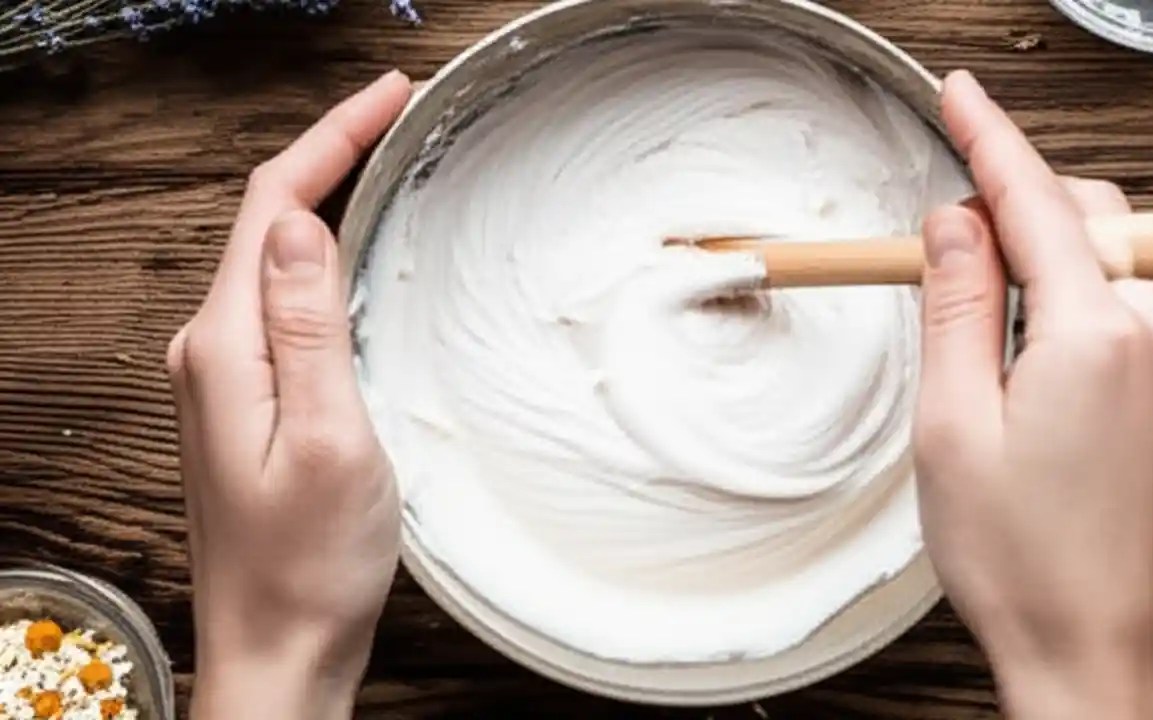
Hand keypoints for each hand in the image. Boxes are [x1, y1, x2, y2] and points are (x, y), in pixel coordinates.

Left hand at [167, 71, 411, 719]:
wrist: (280, 651)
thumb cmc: (310, 565)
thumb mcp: (330, 437)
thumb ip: (307, 325)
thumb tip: (293, 222)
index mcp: (227, 348)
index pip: (271, 205)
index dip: (332, 137)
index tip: (391, 96)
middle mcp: (213, 351)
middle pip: (266, 218)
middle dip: (331, 152)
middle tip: (400, 112)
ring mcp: (227, 377)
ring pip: (273, 257)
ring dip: (326, 198)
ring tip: (384, 159)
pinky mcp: (251, 401)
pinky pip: (282, 302)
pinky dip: (323, 257)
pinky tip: (356, 253)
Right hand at [914, 71, 1152, 719]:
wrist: (1084, 647)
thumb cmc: (1016, 555)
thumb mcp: (952, 421)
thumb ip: (956, 303)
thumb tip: (955, 221)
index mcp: (1095, 337)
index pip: (1034, 201)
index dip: (988, 138)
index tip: (960, 95)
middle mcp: (1151, 339)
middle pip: (1084, 216)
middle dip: (1012, 203)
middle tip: (938, 243)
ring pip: (1102, 260)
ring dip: (1035, 257)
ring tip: (967, 320)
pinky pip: (1116, 308)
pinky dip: (1061, 299)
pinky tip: (1015, 349)